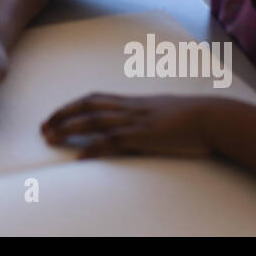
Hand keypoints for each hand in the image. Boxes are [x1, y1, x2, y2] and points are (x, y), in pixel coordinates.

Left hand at [41, 93, 222, 157]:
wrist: (213, 117)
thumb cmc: (193, 118)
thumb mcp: (163, 112)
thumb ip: (147, 116)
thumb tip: (137, 122)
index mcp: (133, 102)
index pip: (94, 98)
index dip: (72, 105)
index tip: (55, 114)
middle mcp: (130, 108)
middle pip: (86, 106)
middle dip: (62, 115)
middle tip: (42, 127)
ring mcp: (135, 121)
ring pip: (93, 121)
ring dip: (69, 129)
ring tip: (50, 138)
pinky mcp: (144, 136)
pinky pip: (113, 141)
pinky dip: (94, 147)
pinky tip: (80, 156)